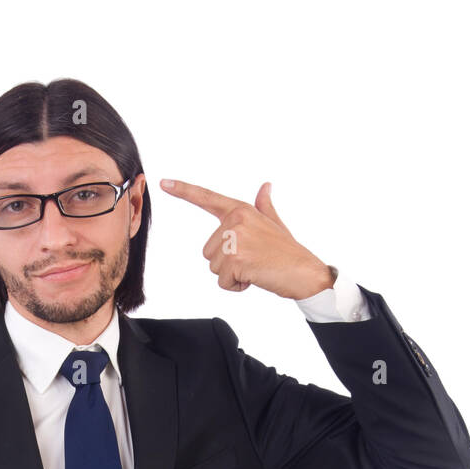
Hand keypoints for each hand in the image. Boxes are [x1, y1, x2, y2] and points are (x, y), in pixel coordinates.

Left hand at [160, 178, 333, 299]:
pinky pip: (223, 281)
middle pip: (208, 251)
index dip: (184, 191)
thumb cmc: (287, 250)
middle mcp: (235, 221)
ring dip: (232, 275)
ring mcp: (235, 239)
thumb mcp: (274, 223)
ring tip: (255, 268)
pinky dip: (236, 286)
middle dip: (227, 263)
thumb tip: (265, 186)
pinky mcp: (236, 259)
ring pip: (214, 267)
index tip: (164, 182)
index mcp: (241, 210)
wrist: (305, 271)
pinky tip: (254, 277)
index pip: (207, 198)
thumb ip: (264, 206)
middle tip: (252, 260)